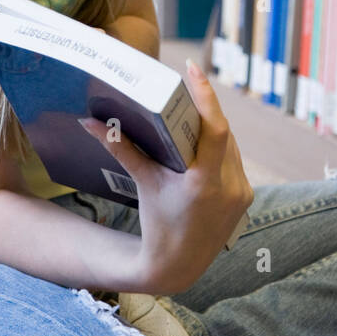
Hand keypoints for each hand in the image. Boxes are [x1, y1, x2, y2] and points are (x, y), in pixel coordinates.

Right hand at [80, 60, 253, 294]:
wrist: (178, 267)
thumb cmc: (157, 224)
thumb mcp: (144, 183)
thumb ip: (122, 150)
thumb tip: (90, 122)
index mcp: (204, 183)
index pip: (214, 128)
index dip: (206, 95)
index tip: (193, 68)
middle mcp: (229, 187)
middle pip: (221, 132)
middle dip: (203, 109)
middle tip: (185, 88)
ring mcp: (241, 193)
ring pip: (230, 146)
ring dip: (213, 128)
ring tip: (193, 112)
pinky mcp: (246, 198)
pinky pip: (234, 162)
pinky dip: (220, 149)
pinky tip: (205, 141)